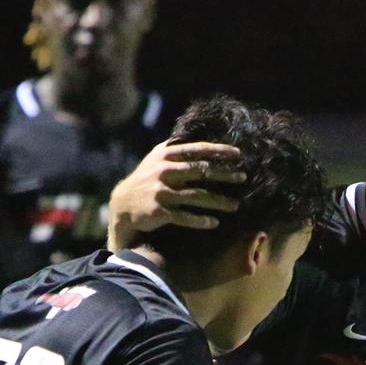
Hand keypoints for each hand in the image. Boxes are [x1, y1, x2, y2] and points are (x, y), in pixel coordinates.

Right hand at [107, 140, 244, 244]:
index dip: (219, 151)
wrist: (122, 204)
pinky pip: (184, 216)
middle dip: (224, 174)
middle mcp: (164, 170)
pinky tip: (213, 222)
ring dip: (218, 201)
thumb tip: (203, 142)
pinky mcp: (159, 210)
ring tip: (235, 206)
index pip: (197, 149)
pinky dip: (200, 220)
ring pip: (196, 196)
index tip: (238, 154)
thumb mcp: (156, 159)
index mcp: (166, 155)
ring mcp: (161, 191)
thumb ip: (176, 150)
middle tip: (243, 178)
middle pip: (201, 171)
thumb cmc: (146, 180)